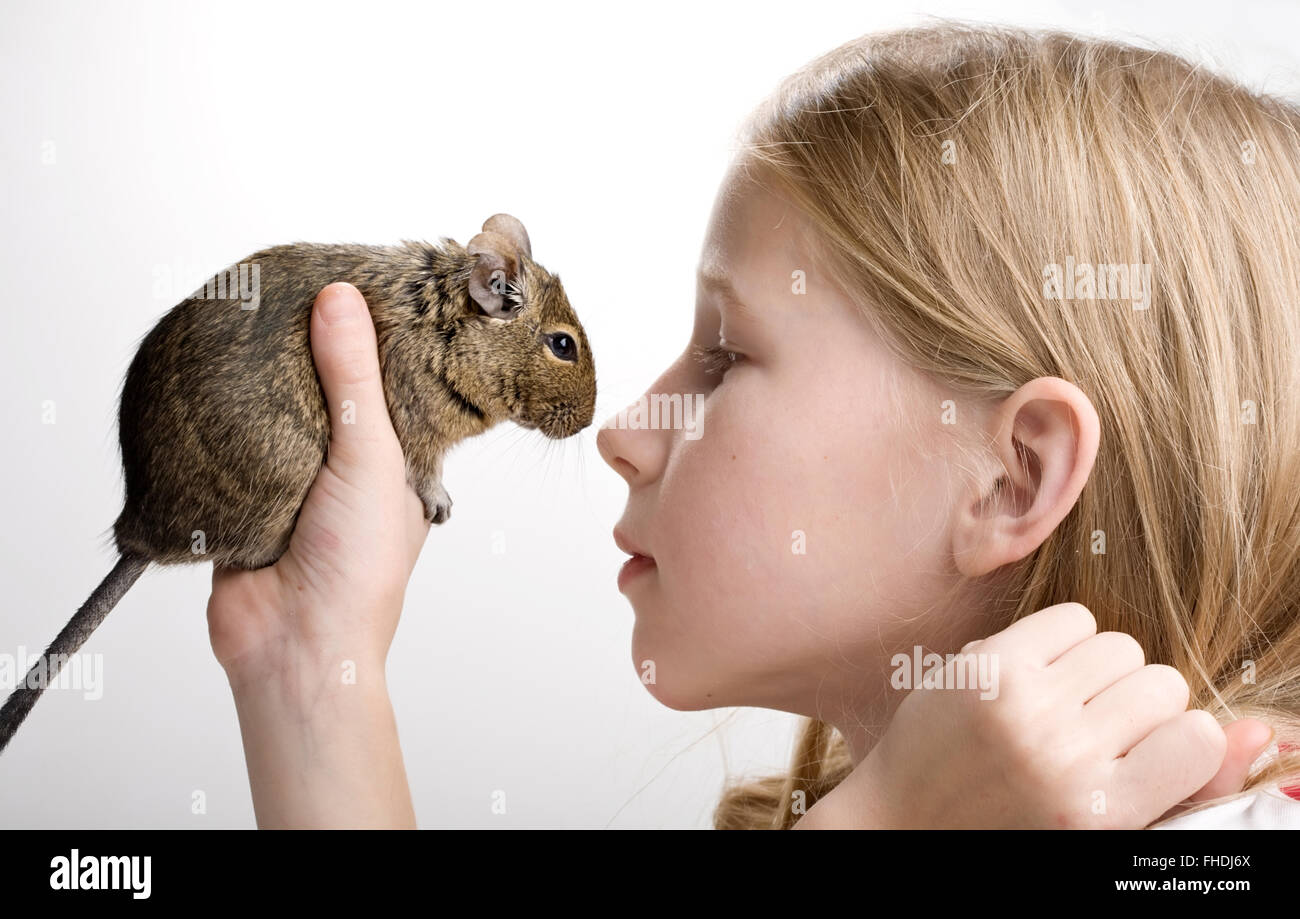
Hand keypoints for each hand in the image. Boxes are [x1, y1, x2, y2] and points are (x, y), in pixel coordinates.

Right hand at [207, 281, 429, 688]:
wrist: (295, 648)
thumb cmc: (359, 570)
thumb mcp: (371, 457)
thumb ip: (354, 380)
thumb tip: (341, 299)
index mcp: (399, 461)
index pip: (390, 383)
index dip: (374, 337)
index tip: (350, 286)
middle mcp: (351, 470)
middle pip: (328, 394)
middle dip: (310, 354)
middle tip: (285, 292)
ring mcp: (298, 485)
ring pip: (278, 417)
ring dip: (263, 387)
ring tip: (245, 323)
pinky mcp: (248, 499)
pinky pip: (234, 449)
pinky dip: (223, 425)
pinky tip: (209, 382)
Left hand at [798, 602, 1271, 828]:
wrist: (900, 822)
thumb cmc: (1012, 826)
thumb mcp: (1100, 830)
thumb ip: (1183, 787)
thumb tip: (1254, 732)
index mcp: (1099, 811)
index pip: (1196, 737)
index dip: (1175, 739)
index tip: (1142, 756)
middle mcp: (1063, 755)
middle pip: (1161, 684)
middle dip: (1138, 705)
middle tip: (1094, 733)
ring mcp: (1020, 703)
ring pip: (1121, 645)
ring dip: (1103, 670)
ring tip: (1064, 704)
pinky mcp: (984, 663)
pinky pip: (1072, 617)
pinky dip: (1067, 639)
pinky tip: (1038, 675)